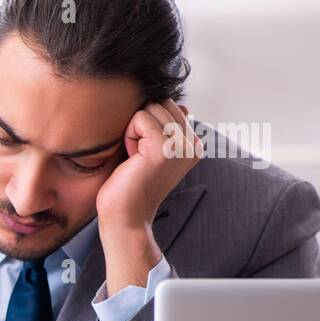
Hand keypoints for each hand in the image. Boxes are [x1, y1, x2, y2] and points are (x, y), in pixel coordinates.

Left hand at [96, 99, 202, 230]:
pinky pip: (140, 118)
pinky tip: (132, 158)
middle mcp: (193, 144)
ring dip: (134, 130)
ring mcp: (181, 146)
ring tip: (137, 158)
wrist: (126, 216)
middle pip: (162, 103)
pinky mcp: (164, 149)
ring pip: (151, 108)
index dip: (148, 125)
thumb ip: (167, 127)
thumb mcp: (153, 150)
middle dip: (142, 124)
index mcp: (194, 144)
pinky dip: (129, 135)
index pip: (171, 106)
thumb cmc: (131, 184)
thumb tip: (183, 105)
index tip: (146, 154)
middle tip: (139, 155)